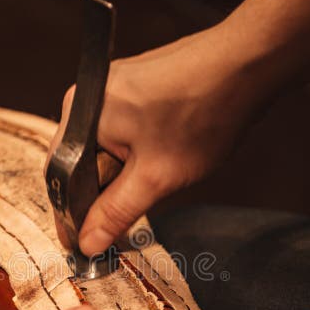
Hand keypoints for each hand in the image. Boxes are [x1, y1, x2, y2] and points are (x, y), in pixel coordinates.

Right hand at [50, 25, 277, 256]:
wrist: (248, 63)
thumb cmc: (202, 112)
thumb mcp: (156, 177)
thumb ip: (116, 211)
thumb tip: (88, 242)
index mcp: (81, 113)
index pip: (61, 178)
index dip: (74, 217)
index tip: (85, 247)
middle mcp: (89, 96)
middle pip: (83, 164)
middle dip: (106, 195)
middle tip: (127, 226)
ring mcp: (113, 88)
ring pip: (107, 150)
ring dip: (127, 175)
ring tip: (160, 179)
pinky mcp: (136, 87)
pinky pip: (124, 133)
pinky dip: (139, 154)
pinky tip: (166, 157)